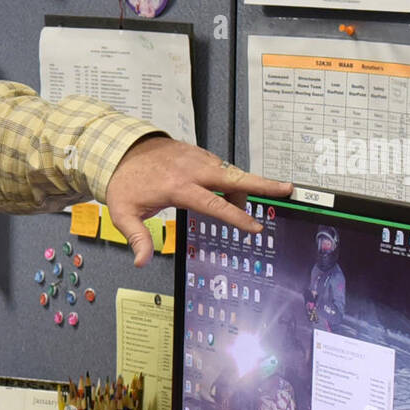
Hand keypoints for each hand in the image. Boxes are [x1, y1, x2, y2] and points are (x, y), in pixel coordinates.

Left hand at [104, 135, 292, 266]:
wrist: (122, 149)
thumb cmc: (125, 182)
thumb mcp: (123, 213)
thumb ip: (137, 238)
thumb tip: (141, 261)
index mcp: (177, 187)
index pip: (213, 204)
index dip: (236, 217)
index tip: (254, 227)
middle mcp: (192, 169)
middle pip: (235, 177)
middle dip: (263, 184)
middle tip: (287, 189)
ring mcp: (198, 159)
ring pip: (231, 174)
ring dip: (241, 189)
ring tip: (238, 208)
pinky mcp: (199, 154)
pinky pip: (223, 168)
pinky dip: (231, 180)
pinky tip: (225, 193)